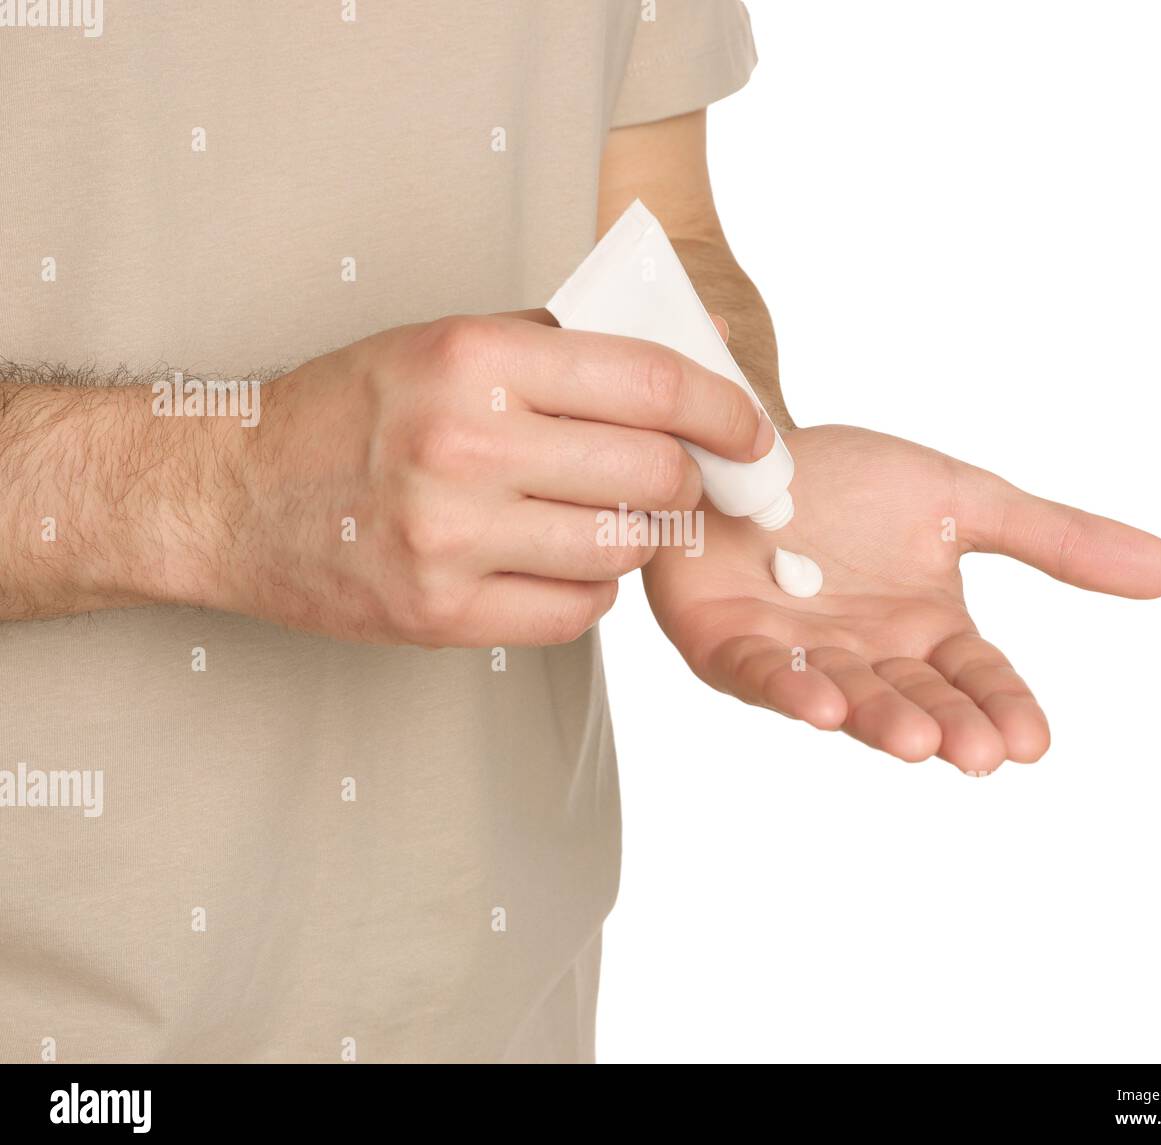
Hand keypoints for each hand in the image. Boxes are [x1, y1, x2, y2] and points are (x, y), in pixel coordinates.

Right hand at [207, 312, 772, 645]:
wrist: (232, 494)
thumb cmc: (354, 410)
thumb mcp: (450, 342)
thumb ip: (572, 342)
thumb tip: (703, 339)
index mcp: (475, 358)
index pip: (653, 383)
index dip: (727, 409)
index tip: (751, 430)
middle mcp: (463, 444)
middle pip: (653, 474)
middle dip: (685, 480)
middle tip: (676, 479)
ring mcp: (450, 537)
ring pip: (622, 550)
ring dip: (634, 537)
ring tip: (604, 518)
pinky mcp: (438, 613)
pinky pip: (575, 612)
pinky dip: (588, 590)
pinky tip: (558, 563)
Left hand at [643, 423, 1160, 774]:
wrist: (752, 449)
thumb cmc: (847, 482)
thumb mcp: (962, 499)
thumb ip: (1052, 537)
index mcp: (924, 629)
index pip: (977, 677)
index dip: (1002, 707)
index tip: (1032, 742)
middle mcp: (867, 653)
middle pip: (916, 698)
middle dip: (946, 726)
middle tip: (976, 754)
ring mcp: (798, 656)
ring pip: (846, 696)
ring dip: (879, 719)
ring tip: (914, 739)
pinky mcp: (731, 646)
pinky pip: (761, 675)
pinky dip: (790, 690)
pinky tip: (824, 705)